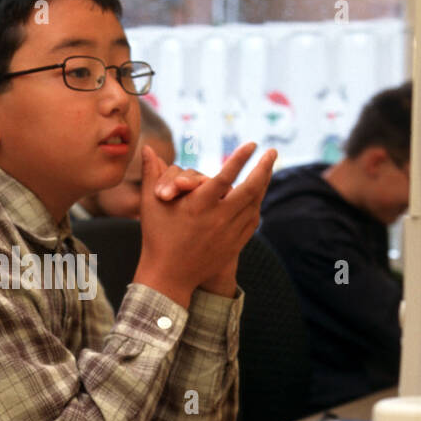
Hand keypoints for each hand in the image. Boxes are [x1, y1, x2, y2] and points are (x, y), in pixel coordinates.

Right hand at [134, 143, 276, 307]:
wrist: (169, 276)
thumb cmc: (157, 236)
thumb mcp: (151, 204)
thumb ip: (151, 173)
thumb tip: (147, 147)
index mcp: (198, 206)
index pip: (225, 176)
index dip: (240, 158)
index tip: (252, 144)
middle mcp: (218, 219)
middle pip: (249, 189)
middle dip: (264, 168)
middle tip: (272, 152)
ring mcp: (229, 233)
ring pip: (254, 204)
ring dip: (263, 184)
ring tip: (267, 169)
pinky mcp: (234, 245)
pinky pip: (252, 221)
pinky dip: (256, 205)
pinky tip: (257, 196)